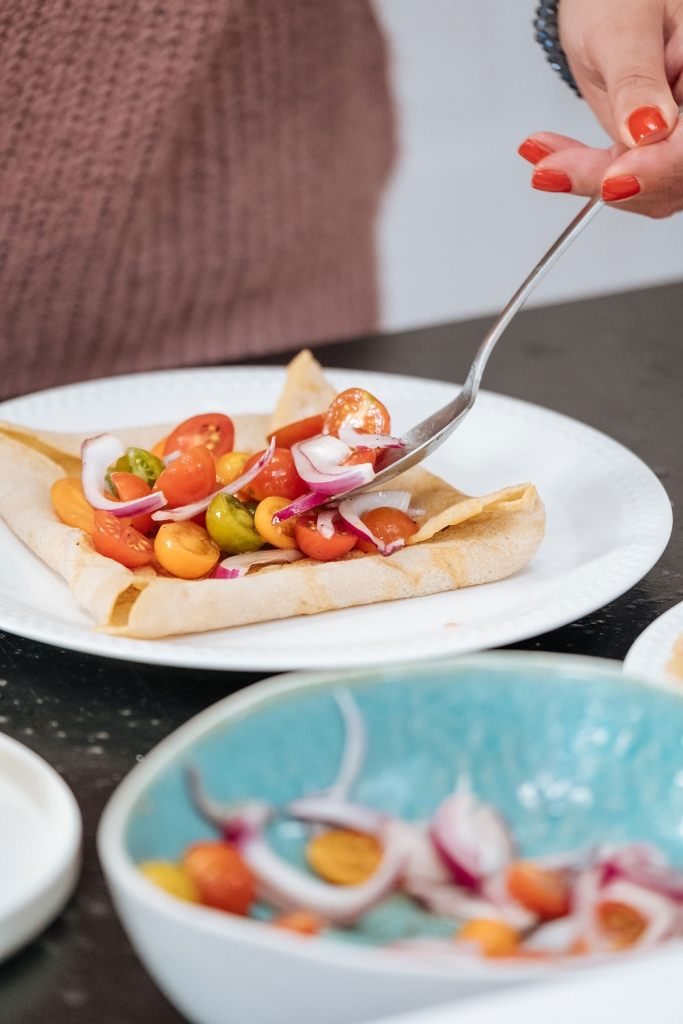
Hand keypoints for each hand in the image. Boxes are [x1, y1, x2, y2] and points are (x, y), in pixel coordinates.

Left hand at [518, 0, 682, 217]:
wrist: (603, 1)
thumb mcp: (621, 27)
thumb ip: (636, 80)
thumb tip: (649, 130)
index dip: (657, 168)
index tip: (611, 179)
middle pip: (674, 174)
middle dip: (615, 180)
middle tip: (554, 170)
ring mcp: (677, 132)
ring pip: (650, 186)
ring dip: (592, 181)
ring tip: (547, 163)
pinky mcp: (653, 147)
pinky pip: (628, 179)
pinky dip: (586, 176)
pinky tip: (554, 164)